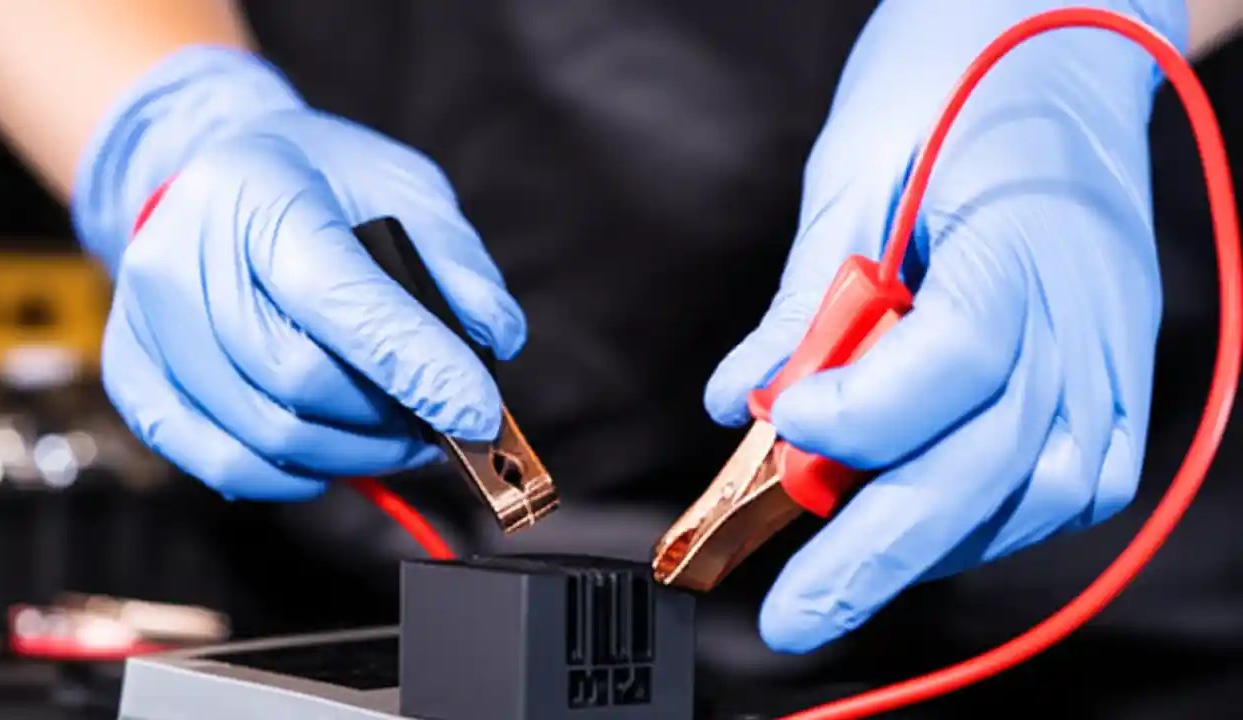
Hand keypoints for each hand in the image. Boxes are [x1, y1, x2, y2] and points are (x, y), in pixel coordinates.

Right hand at [74, 47, 524, 500]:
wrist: (215, 171)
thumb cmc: (319, 182)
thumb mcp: (404, 186)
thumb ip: (457, 262)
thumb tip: (494, 342)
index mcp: (261, 192)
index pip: (343, 302)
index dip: (418, 368)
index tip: (478, 415)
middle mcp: (184, 255)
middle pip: (300, 380)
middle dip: (389, 420)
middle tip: (439, 424)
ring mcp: (147, 320)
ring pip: (264, 433)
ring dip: (351, 455)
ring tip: (395, 437)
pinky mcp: (132, 373)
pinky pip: (215, 461)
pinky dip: (288, 477)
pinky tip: (329, 452)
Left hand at [704, 0, 1188, 652]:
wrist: (1063, 31)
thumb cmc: (956, 76)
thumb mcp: (857, 167)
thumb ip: (804, 299)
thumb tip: (741, 403)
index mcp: (1023, 233)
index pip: (960, 358)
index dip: (868, 414)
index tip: (787, 430)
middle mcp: (1087, 305)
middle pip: (993, 460)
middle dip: (880, 551)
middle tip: (795, 614)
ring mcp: (1112, 346)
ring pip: (1040, 493)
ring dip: (936, 541)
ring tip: (845, 565)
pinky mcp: (1117, 372)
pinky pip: (1066, 484)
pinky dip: (986, 518)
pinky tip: (919, 518)